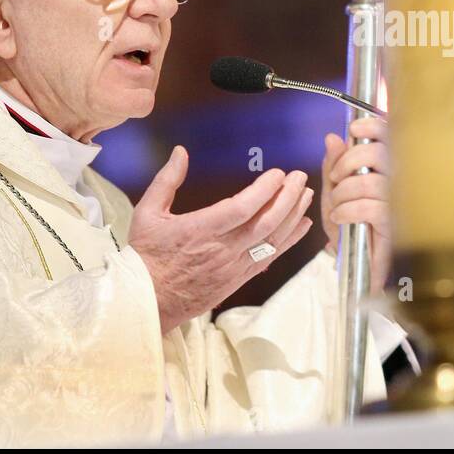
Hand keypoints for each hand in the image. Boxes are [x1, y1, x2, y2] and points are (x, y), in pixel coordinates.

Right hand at [128, 146, 313, 333]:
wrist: (148, 301)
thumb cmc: (147, 255)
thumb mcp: (147, 213)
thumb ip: (166, 181)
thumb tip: (180, 152)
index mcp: (200, 230)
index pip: (241, 208)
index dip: (264, 190)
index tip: (278, 173)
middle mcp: (221, 249)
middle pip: (265, 223)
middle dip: (287, 198)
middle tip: (300, 178)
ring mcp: (233, 266)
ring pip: (272, 241)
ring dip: (293, 216)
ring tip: (306, 195)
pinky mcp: (238, 279)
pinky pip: (269, 258)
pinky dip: (289, 241)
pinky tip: (302, 225)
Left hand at [320, 117, 390, 291]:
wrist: (358, 266)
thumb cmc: (351, 230)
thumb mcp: (334, 194)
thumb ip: (333, 166)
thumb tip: (333, 138)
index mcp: (388, 169)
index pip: (392, 135)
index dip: (374, 125)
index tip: (353, 130)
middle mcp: (401, 181)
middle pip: (380, 153)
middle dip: (348, 161)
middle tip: (335, 178)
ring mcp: (401, 202)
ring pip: (371, 182)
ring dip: (343, 193)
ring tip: (336, 206)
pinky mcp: (398, 225)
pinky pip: (371, 208)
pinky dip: (347, 211)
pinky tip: (341, 218)